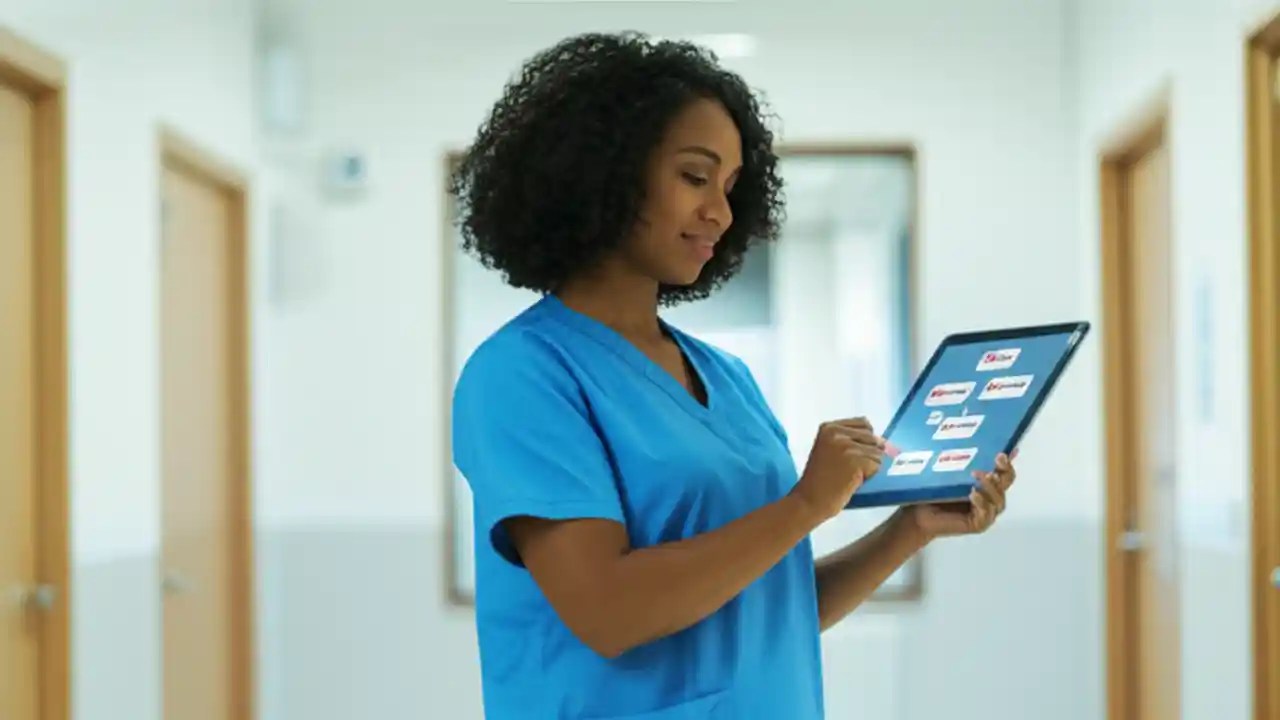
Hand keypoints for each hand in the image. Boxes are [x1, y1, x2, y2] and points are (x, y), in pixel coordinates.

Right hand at [791, 418, 889, 521]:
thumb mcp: (831, 450)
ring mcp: (846, 446)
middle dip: (867, 455)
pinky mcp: (855, 461)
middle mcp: (837, 433)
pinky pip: (877, 466)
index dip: (865, 441)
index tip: (850, 455)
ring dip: (868, 467)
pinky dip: (868, 476)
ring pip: (877, 453)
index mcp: (829, 427)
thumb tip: (884, 442)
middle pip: (873, 438)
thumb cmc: (821, 480)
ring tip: (848, 475)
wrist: (809, 501)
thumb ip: (852, 441)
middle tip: (846, 468)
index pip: (864, 423)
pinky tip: (851, 481)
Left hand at [904, 449, 1018, 542]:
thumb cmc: (934, 490)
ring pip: (998, 500)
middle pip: (1006, 484)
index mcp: (987, 484)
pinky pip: (986, 514)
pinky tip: (973, 494)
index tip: (1001, 453)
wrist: (919, 512)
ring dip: (990, 486)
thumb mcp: (949, 470)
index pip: (1005, 473)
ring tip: (978, 475)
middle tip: (995, 462)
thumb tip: (977, 437)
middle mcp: (991, 498)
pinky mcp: (978, 524)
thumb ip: (964, 459)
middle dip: (1003, 472)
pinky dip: (981, 503)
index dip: (1007, 463)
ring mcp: (986, 513)